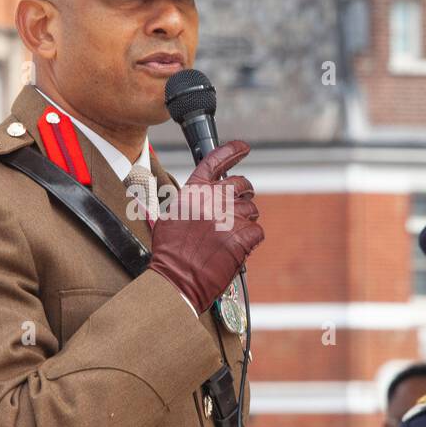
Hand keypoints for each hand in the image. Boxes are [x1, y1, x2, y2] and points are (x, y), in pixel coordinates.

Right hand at [148, 140, 263, 312]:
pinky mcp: (242, 235)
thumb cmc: (170, 254)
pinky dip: (251, 240)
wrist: (176, 279)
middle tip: (241, 205)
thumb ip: (184, 203)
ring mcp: (229, 216)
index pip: (215, 162)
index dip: (232, 151)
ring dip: (246, 221)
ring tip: (231, 237)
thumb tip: (192, 201)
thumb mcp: (168, 219)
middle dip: (245, 193)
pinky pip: (258, 231)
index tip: (243, 147)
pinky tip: (238, 248)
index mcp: (193, 192)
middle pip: (241, 184)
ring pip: (251, 209)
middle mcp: (212, 199)